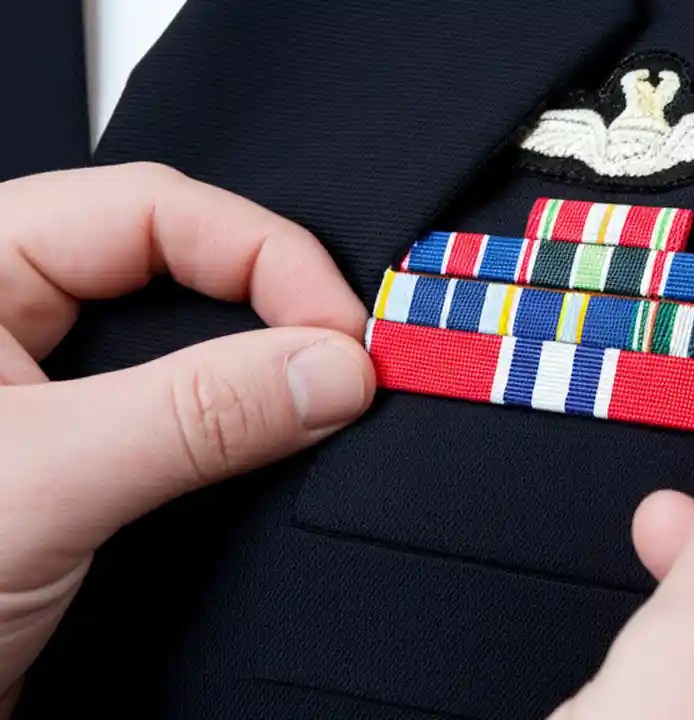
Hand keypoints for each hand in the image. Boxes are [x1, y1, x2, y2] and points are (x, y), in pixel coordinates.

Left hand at [0, 164, 374, 714]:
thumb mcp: (41, 482)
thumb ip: (196, 414)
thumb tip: (328, 369)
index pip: (151, 209)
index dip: (263, 255)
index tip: (339, 332)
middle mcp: (6, 321)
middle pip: (179, 263)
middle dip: (275, 304)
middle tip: (347, 364)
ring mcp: (44, 395)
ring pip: (187, 342)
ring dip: (265, 369)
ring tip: (326, 398)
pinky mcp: (78, 462)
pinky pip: (184, 416)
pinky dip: (244, 428)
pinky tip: (281, 446)